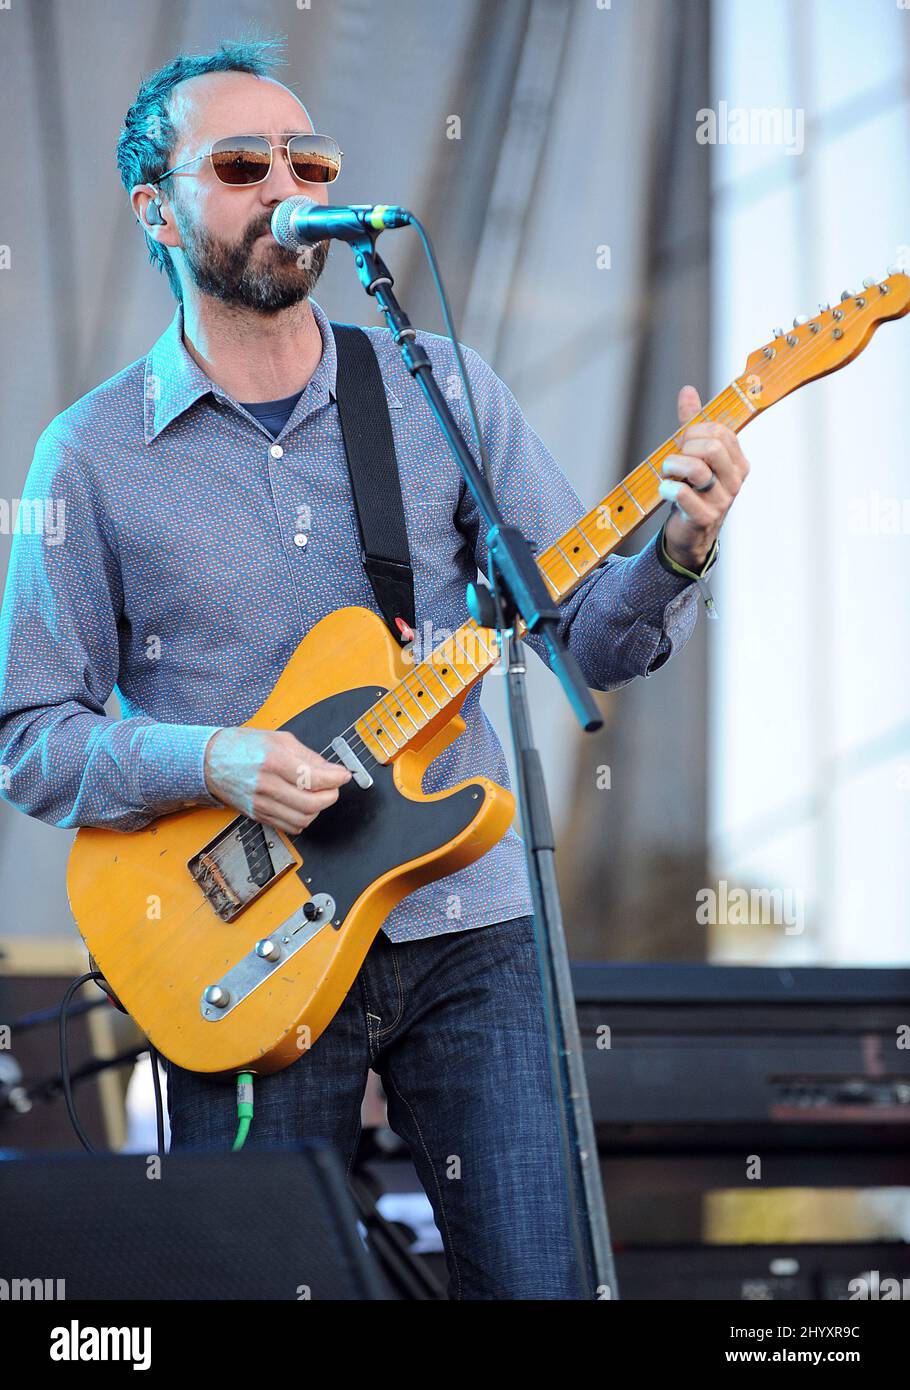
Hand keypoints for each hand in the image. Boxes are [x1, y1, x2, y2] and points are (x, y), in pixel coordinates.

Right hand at [204, 727, 350, 835]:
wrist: (210, 760)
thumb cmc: (243, 746)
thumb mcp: (279, 739)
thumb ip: (309, 756)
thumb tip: (333, 770)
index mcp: (272, 761)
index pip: (313, 778)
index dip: (336, 778)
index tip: (344, 775)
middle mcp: (266, 785)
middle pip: (310, 804)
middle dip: (330, 796)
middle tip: (333, 787)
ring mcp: (260, 804)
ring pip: (302, 820)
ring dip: (318, 810)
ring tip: (317, 796)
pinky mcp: (258, 815)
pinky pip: (289, 827)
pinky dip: (303, 820)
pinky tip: (303, 806)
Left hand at [659, 385, 749, 570]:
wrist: (691, 534)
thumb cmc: (693, 490)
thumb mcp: (695, 456)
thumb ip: (692, 424)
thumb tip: (687, 391)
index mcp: (738, 462)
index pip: (721, 432)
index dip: (695, 431)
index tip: (683, 442)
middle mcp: (735, 481)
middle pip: (712, 447)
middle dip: (685, 447)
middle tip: (674, 458)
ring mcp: (722, 500)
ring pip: (697, 469)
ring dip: (673, 466)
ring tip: (667, 473)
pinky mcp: (705, 518)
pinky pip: (683, 494)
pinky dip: (667, 488)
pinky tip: (664, 489)